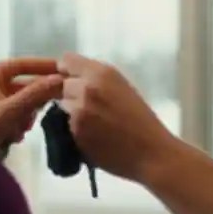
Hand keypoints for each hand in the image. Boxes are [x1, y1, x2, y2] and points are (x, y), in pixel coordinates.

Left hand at [0, 58, 63, 152]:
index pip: (23, 64)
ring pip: (23, 101)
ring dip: (27, 115)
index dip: (44, 66)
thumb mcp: (12, 110)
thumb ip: (36, 94)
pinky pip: (16, 114)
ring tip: (22, 128)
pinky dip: (19, 123)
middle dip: (35, 100)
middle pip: (25, 84)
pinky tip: (15, 135)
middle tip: (53, 106)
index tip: (65, 71)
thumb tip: (61, 79)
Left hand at [57, 52, 180, 182]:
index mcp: (102, 72)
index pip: (67, 61)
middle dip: (69, 94)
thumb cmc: (141, 121)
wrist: (152, 152)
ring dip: (70, 112)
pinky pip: (65, 126)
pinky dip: (75, 131)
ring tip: (93, 123)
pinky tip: (94, 136)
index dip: (68, 72)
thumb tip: (70, 77)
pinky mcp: (76, 131)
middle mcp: (88, 87)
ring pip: (61, 105)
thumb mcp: (121, 87)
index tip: (72, 81)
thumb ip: (96, 79)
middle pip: (61, 84)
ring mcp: (79, 109)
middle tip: (88, 107)